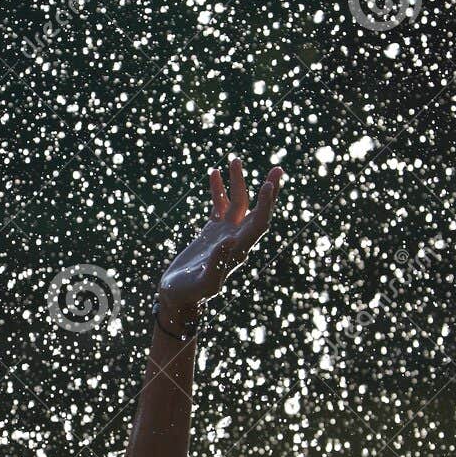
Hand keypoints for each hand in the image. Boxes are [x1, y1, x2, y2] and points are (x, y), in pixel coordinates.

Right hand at [158, 157, 281, 332]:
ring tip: (234, 160)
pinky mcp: (211, 231)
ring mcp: (225, 233)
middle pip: (257, 209)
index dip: (266, 204)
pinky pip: (219, 205)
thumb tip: (230, 242)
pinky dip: (218, 190)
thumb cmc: (190, 293)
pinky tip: (214, 173)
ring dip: (238, 182)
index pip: (259, 222)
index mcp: (239, 250)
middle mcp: (237, 239)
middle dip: (268, 190)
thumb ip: (217, 264)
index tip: (268, 184)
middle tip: (278, 169)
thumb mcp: (203, 282)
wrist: (177, 296)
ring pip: (237, 203)